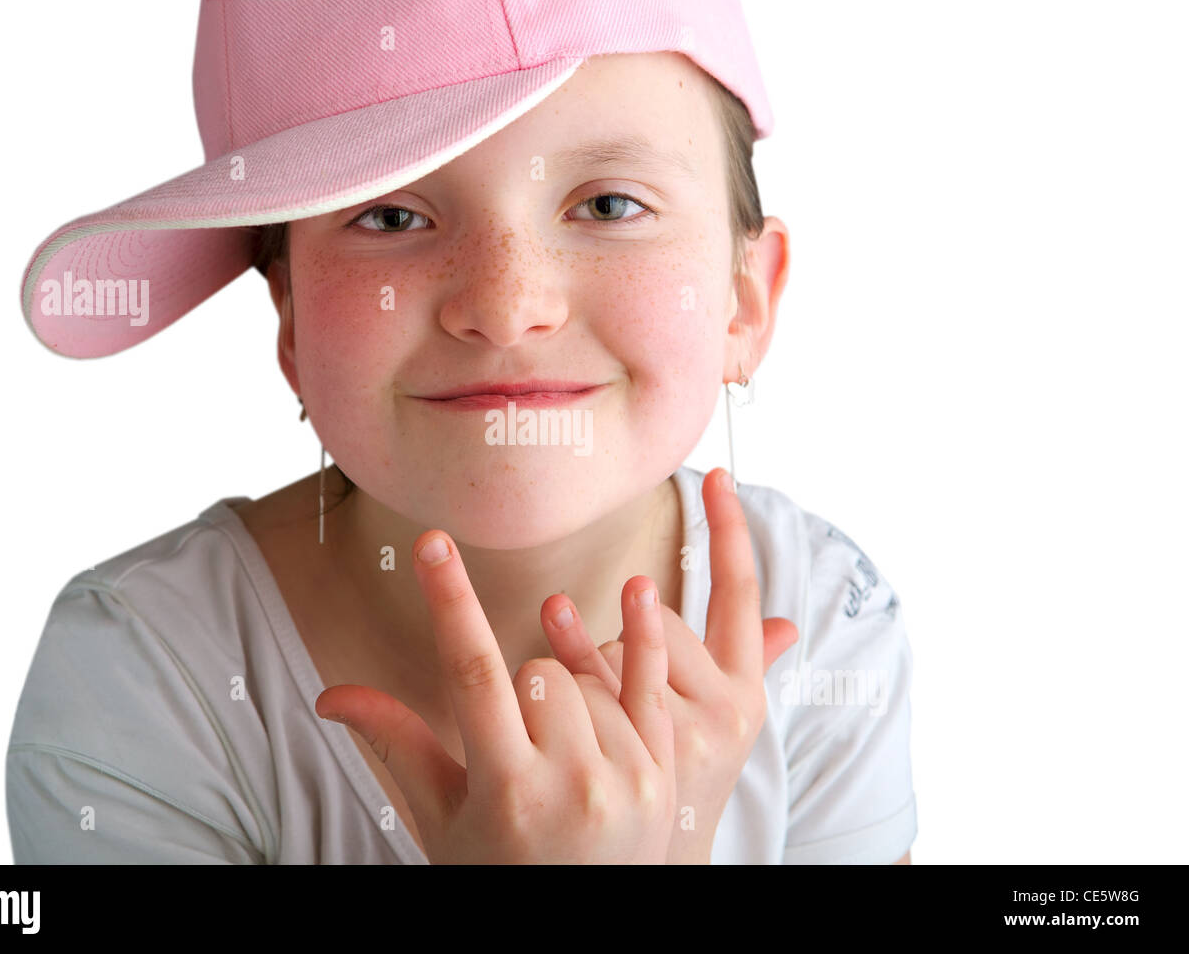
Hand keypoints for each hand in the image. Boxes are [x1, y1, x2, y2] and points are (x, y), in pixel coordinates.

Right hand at [315, 530, 677, 863]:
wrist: (580, 934)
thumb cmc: (499, 875)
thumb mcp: (442, 818)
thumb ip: (396, 744)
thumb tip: (330, 694)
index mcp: (506, 789)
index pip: (471, 673)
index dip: (449, 601)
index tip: (431, 542)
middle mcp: (572, 781)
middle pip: (538, 670)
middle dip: (521, 686)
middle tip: (521, 738)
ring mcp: (628, 776)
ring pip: (589, 675)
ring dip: (569, 693)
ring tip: (566, 749)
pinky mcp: (666, 771)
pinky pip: (652, 685)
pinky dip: (641, 640)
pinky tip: (638, 591)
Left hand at [539, 468, 798, 863]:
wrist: (649, 861)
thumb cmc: (679, 782)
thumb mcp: (726, 727)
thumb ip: (748, 666)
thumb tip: (786, 623)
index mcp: (743, 697)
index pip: (738, 598)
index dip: (732, 533)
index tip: (719, 475)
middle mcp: (714, 713)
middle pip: (654, 621)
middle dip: (626, 638)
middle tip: (618, 684)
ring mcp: (667, 732)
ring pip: (612, 645)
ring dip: (588, 658)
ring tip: (572, 669)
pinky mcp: (614, 750)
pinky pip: (580, 674)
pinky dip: (563, 657)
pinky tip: (550, 623)